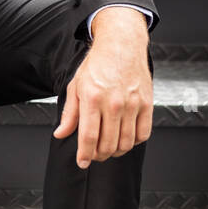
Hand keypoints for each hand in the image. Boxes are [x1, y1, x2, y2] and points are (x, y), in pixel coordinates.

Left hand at [52, 7, 152, 167]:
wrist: (121, 45)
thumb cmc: (98, 64)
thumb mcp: (76, 86)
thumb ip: (70, 113)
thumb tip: (61, 133)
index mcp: (92, 99)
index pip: (88, 138)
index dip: (84, 155)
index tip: (82, 163)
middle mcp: (113, 103)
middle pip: (107, 145)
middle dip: (99, 156)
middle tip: (94, 155)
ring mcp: (132, 104)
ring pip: (125, 143)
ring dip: (116, 152)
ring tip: (109, 149)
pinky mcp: (146, 104)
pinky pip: (143, 134)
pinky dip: (134, 142)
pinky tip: (125, 138)